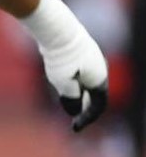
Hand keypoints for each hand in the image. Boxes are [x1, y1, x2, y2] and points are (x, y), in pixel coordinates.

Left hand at [22, 0, 108, 131]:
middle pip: (95, 94)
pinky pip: (80, 71)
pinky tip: (59, 81)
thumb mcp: (64, 83)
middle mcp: (99, 68)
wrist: (57, 28)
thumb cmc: (61, 57)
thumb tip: (74, 110)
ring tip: (65, 102)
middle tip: (73, 119)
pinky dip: (73, 81)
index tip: (74, 128)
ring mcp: (91, 58)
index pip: (99, 105)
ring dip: (78, 94)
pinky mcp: (80, 50)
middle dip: (84, 108)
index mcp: (100, 78)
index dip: (88, 118)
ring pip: (87, 82)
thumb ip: (70, 99)